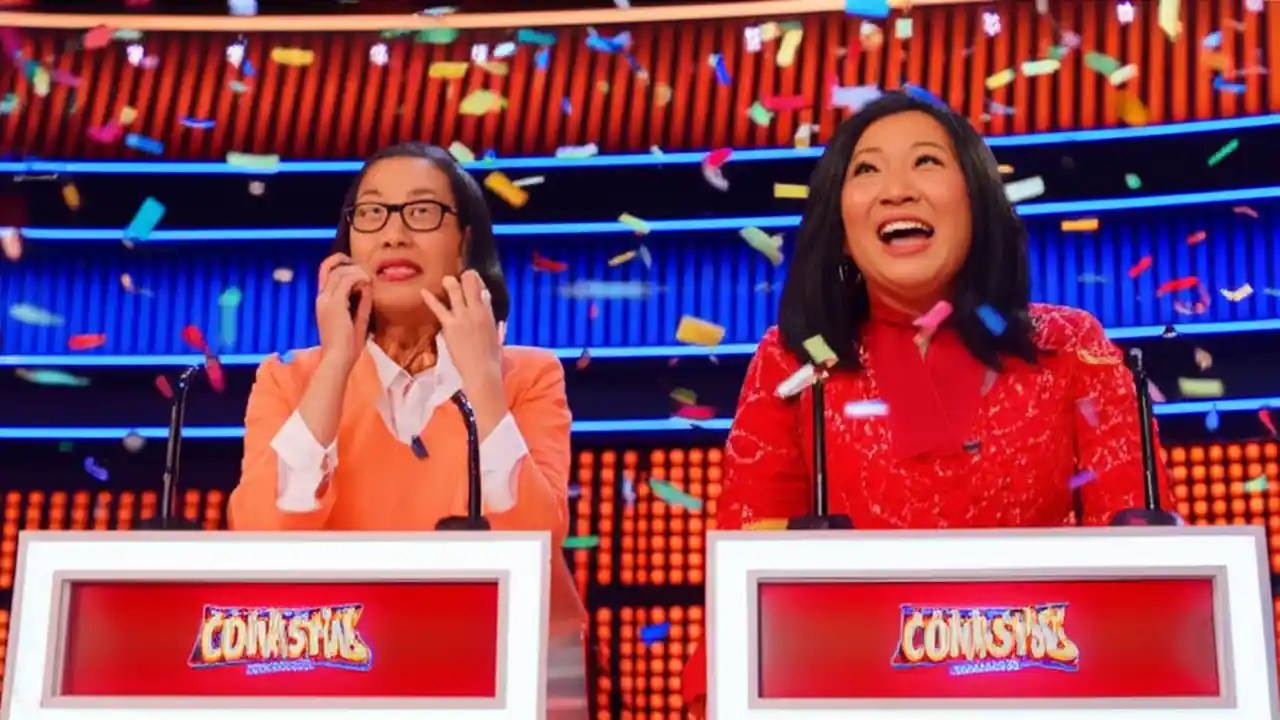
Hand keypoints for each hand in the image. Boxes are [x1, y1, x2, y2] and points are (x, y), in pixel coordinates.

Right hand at [315, 253, 371, 371]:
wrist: (338, 359)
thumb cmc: (347, 346)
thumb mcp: (357, 320)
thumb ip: (362, 304)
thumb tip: (368, 287)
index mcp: (323, 302)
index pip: (325, 273)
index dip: (339, 263)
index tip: (356, 268)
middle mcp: (321, 297)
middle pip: (329, 267)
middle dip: (349, 264)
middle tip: (365, 272)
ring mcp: (326, 299)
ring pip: (340, 271)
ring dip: (357, 271)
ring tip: (368, 279)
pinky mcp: (335, 303)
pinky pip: (347, 280)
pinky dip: (359, 278)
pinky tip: (367, 283)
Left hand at [421, 269, 502, 392]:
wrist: (481, 370)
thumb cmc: (491, 357)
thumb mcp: (495, 333)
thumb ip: (490, 317)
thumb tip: (488, 305)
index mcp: (488, 313)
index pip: (482, 289)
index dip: (476, 281)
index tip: (472, 280)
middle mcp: (476, 310)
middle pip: (469, 284)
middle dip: (465, 277)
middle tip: (460, 277)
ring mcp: (462, 316)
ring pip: (455, 291)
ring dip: (450, 283)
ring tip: (447, 280)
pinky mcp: (450, 325)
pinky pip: (439, 308)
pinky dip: (431, 299)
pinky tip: (424, 292)